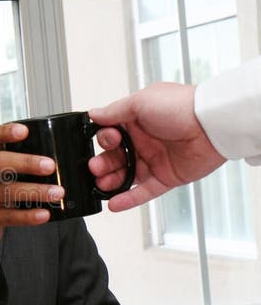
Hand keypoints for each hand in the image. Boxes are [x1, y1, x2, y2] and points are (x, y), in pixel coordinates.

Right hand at [0, 122, 63, 260]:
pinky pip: (9, 216)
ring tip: (57, 193)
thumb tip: (52, 161)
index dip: (4, 132)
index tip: (24, 130)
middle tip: (50, 165)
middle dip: (26, 162)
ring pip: (8, 191)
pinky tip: (44, 214)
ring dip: (35, 191)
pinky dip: (29, 216)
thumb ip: (15, 165)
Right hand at [88, 82, 225, 210]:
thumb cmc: (181, 107)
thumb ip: (115, 111)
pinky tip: (114, 203)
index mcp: (136, 121)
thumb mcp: (141, 102)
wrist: (211, 125)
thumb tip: (94, 113)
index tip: (106, 142)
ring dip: (111, 182)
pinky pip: (144, 191)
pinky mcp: (165, 177)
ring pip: (126, 176)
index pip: (111, 134)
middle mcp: (144, 140)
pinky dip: (128, 199)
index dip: (104, 140)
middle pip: (115, 157)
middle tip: (95, 168)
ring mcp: (154, 160)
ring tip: (101, 185)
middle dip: (102, 164)